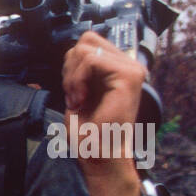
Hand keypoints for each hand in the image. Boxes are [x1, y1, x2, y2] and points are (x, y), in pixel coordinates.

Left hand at [62, 31, 160, 195]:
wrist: (98, 155)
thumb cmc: (89, 133)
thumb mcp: (77, 94)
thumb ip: (77, 72)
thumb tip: (64, 52)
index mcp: (117, 68)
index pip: (88, 42)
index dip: (71, 63)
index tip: (72, 91)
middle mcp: (128, 65)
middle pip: (86, 40)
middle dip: (70, 67)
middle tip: (74, 94)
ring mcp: (131, 69)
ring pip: (86, 48)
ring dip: (72, 76)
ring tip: (78, 99)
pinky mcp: (128, 76)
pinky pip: (92, 60)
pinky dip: (78, 79)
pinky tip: (81, 99)